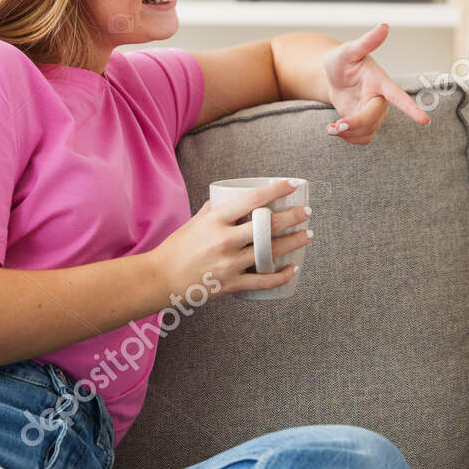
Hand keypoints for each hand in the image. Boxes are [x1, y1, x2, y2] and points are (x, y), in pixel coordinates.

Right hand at [150, 179, 312, 298]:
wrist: (161, 278)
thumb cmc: (178, 247)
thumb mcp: (196, 221)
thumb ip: (216, 209)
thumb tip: (234, 197)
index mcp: (216, 220)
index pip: (252, 200)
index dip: (275, 190)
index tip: (292, 184)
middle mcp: (224, 240)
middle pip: (267, 226)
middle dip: (292, 217)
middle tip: (306, 212)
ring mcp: (229, 264)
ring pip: (270, 252)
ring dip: (293, 243)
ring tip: (307, 235)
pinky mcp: (231, 284)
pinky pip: (263, 281)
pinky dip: (281, 275)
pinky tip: (293, 268)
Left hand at [320, 23, 430, 143]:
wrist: (333, 76)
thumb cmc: (342, 60)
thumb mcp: (349, 50)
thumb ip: (367, 41)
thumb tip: (384, 26)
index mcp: (380, 82)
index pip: (398, 96)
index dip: (411, 108)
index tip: (425, 120)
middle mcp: (381, 100)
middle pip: (373, 119)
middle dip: (354, 124)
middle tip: (334, 126)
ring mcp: (374, 113)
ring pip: (367, 132)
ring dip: (347, 133)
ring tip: (331, 127)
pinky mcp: (366, 124)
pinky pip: (362, 139)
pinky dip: (348, 139)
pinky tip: (337, 130)